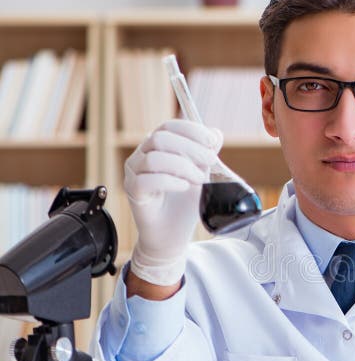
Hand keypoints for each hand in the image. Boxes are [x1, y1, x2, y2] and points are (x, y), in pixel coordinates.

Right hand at [124, 120, 221, 285]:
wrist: (173, 234)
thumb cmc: (184, 204)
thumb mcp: (200, 175)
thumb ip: (205, 154)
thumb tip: (216, 134)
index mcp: (157, 147)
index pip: (169, 126)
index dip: (191, 130)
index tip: (212, 141)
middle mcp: (141, 155)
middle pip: (160, 138)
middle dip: (190, 148)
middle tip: (210, 161)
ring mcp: (134, 173)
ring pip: (154, 158)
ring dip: (182, 166)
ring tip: (198, 179)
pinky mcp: (132, 191)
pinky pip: (146, 180)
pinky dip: (169, 181)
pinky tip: (184, 186)